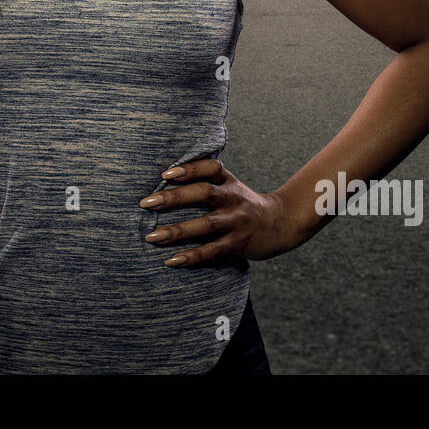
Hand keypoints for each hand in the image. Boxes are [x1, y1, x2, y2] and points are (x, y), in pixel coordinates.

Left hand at [139, 158, 299, 265]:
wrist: (282, 223)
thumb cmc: (244, 203)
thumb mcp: (231, 185)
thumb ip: (206, 180)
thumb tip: (165, 177)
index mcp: (229, 181)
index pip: (210, 168)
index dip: (189, 168)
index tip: (165, 173)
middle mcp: (233, 198)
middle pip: (204, 193)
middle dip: (174, 198)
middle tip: (146, 203)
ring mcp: (236, 221)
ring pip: (206, 224)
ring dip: (177, 231)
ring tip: (151, 236)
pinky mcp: (238, 243)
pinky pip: (213, 250)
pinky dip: (191, 256)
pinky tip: (171, 260)